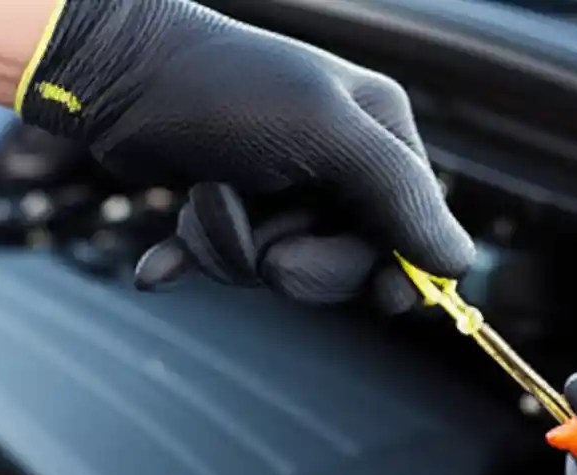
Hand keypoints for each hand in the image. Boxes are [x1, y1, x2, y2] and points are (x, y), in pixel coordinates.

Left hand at [18, 0, 471, 307]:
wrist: (117, 72)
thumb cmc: (223, 91)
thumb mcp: (324, 134)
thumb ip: (397, 194)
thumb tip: (460, 266)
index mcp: (377, 134)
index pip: (411, 229)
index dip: (398, 272)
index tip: (384, 300)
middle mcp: (337, 162)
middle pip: (344, 261)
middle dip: (292, 258)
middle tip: (263, 236)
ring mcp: (282, 186)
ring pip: (278, 267)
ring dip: (232, 249)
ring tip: (206, 199)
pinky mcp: (232, 203)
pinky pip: (227, 259)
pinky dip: (193, 258)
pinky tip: (157, 268)